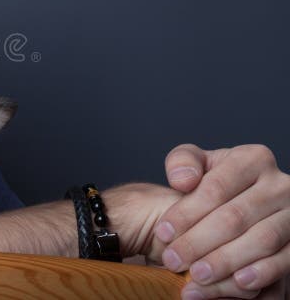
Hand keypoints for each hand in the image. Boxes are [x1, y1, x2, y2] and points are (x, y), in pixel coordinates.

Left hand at [152, 144, 289, 298]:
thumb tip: (183, 180)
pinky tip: (238, 282)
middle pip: (235, 217)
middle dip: (199, 242)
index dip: (186, 213)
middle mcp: (279, 184)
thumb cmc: (215, 182)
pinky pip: (285, 259)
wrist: (245, 203)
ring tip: (197, 275)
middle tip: (173, 260)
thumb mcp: (198, 164)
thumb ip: (183, 162)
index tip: (163, 233)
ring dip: (226, 261)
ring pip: (261, 240)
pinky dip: (262, 272)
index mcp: (252, 159)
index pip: (215, 188)